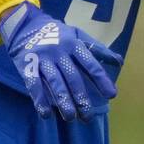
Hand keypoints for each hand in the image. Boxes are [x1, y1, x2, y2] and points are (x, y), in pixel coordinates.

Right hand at [0, 1, 121, 121]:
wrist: (24, 25)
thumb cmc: (57, 34)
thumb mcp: (78, 35)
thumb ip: (97, 49)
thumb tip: (119, 61)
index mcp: (74, 44)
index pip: (91, 64)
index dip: (101, 80)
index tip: (111, 95)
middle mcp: (59, 52)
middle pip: (73, 77)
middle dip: (81, 98)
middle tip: (88, 117)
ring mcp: (43, 59)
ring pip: (55, 82)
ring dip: (63, 101)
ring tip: (70, 117)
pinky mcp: (27, 66)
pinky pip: (34, 84)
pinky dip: (39, 100)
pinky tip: (46, 114)